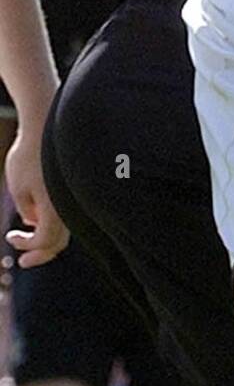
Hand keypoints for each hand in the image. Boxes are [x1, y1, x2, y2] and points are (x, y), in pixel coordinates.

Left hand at [4, 130, 68, 266]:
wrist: (45, 123)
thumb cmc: (28, 154)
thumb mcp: (18, 186)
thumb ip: (27, 209)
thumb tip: (35, 221)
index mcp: (54, 207)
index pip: (44, 241)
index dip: (26, 245)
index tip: (9, 237)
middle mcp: (68, 204)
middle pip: (58, 242)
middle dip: (40, 253)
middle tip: (22, 261)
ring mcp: (71, 196)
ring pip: (64, 230)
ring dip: (45, 239)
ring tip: (26, 238)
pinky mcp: (70, 188)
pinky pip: (65, 214)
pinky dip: (51, 223)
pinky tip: (35, 218)